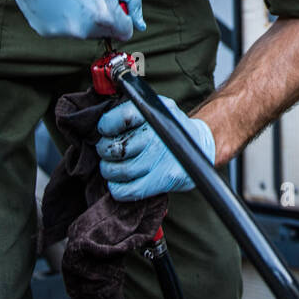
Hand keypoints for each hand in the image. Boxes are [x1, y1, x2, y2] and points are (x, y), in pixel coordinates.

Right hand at [10, 0, 145, 40]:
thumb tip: (140, 22)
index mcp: (104, 15)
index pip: (125, 31)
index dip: (122, 16)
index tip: (112, 4)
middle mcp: (83, 29)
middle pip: (103, 32)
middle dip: (101, 17)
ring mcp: (63, 31)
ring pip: (82, 31)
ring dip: (80, 18)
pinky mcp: (45, 30)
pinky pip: (62, 29)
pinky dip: (61, 17)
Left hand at [96, 95, 215, 200]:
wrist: (199, 146)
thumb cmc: (167, 126)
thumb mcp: (154, 107)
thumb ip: (130, 109)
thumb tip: (100, 114)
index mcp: (154, 114)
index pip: (122, 118)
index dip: (106, 125)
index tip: (105, 130)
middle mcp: (157, 136)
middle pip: (117, 148)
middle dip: (105, 150)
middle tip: (107, 149)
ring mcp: (159, 161)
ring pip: (119, 171)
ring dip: (109, 170)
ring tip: (112, 165)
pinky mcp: (160, 181)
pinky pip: (126, 190)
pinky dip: (116, 187)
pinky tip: (119, 180)